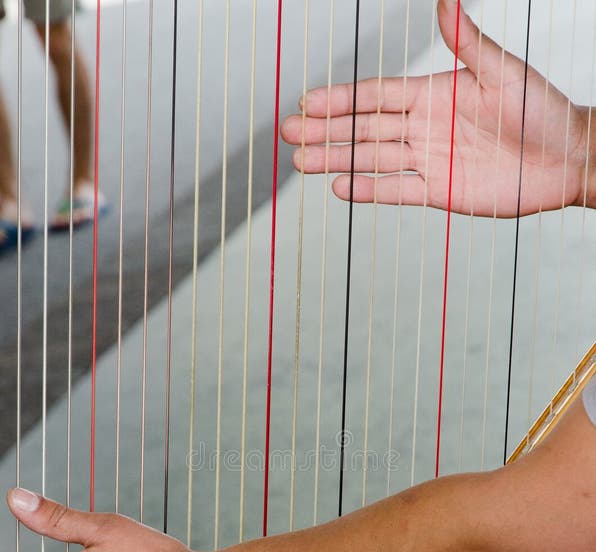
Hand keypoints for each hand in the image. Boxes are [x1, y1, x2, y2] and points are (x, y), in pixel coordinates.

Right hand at [281, 0, 590, 215]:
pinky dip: (368, 189)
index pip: (376, 95)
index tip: (309, 101)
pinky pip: (396, 191)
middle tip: (288, 133)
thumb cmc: (541, 110)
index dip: (341, 99)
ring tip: (300, 162)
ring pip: (372, 159)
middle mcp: (425, 126)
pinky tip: (339, 186)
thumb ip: (467, 41)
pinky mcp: (438, 191)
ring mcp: (429, 160)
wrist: (565, 159)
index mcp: (434, 93)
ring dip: (336, 159)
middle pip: (364, 128)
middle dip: (325, 130)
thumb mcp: (503, 71)